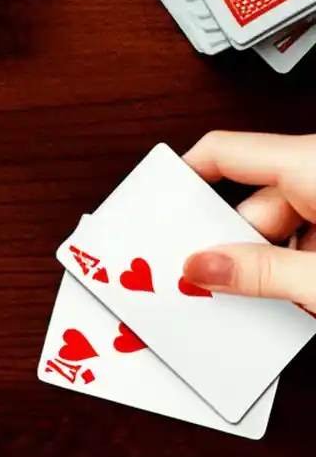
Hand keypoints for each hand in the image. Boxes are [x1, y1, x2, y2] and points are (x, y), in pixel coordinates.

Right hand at [182, 131, 315, 311]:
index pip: (226, 152)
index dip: (185, 179)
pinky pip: (308, 234)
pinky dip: (296, 264)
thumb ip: (264, 273)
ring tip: (265, 303)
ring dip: (268, 264)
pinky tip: (296, 299)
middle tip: (208, 285)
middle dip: (231, 247)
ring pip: (281, 225)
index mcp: (314, 164)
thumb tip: (202, 266)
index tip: (157, 213)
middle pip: (252, 202)